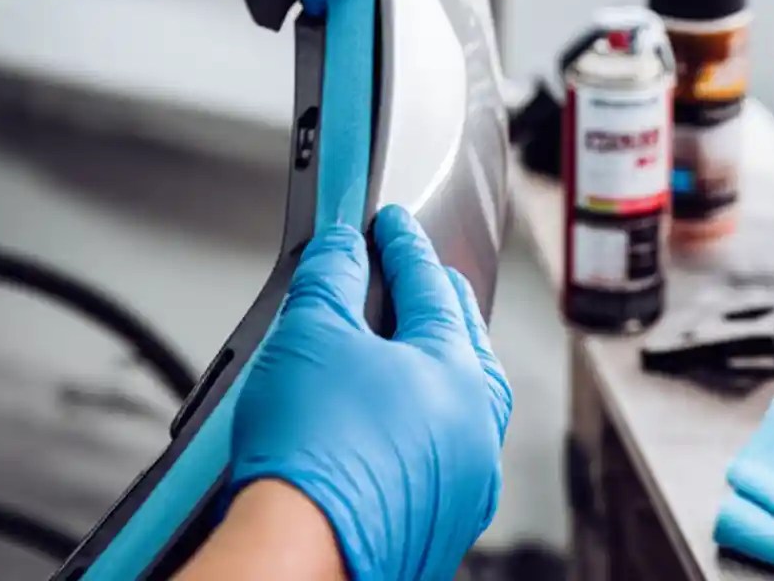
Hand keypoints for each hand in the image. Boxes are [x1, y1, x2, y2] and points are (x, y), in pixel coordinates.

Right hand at [230, 205, 511, 580]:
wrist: (298, 561)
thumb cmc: (311, 461)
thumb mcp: (311, 335)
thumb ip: (332, 277)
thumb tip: (344, 246)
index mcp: (459, 377)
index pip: (431, 289)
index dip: (403, 246)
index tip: (391, 226)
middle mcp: (475, 432)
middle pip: (465, 348)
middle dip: (440, 307)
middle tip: (420, 279)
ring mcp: (462, 483)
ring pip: (462, 407)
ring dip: (438, 369)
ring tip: (407, 349)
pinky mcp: (436, 524)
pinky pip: (440, 456)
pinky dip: (423, 427)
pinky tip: (392, 425)